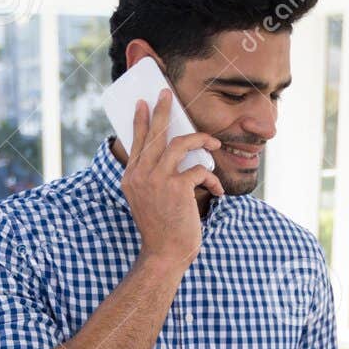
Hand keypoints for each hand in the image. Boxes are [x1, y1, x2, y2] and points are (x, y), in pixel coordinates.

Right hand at [122, 90, 221, 272]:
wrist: (164, 254)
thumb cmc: (162, 228)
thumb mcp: (149, 199)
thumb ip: (153, 176)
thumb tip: (173, 152)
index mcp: (130, 177)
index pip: (135, 141)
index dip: (140, 120)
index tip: (143, 102)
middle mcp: (140, 175)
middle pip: (154, 133)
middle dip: (162, 110)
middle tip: (167, 93)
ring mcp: (157, 180)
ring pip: (180, 144)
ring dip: (202, 140)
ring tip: (213, 143)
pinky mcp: (177, 187)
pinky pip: (199, 169)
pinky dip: (212, 178)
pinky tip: (217, 191)